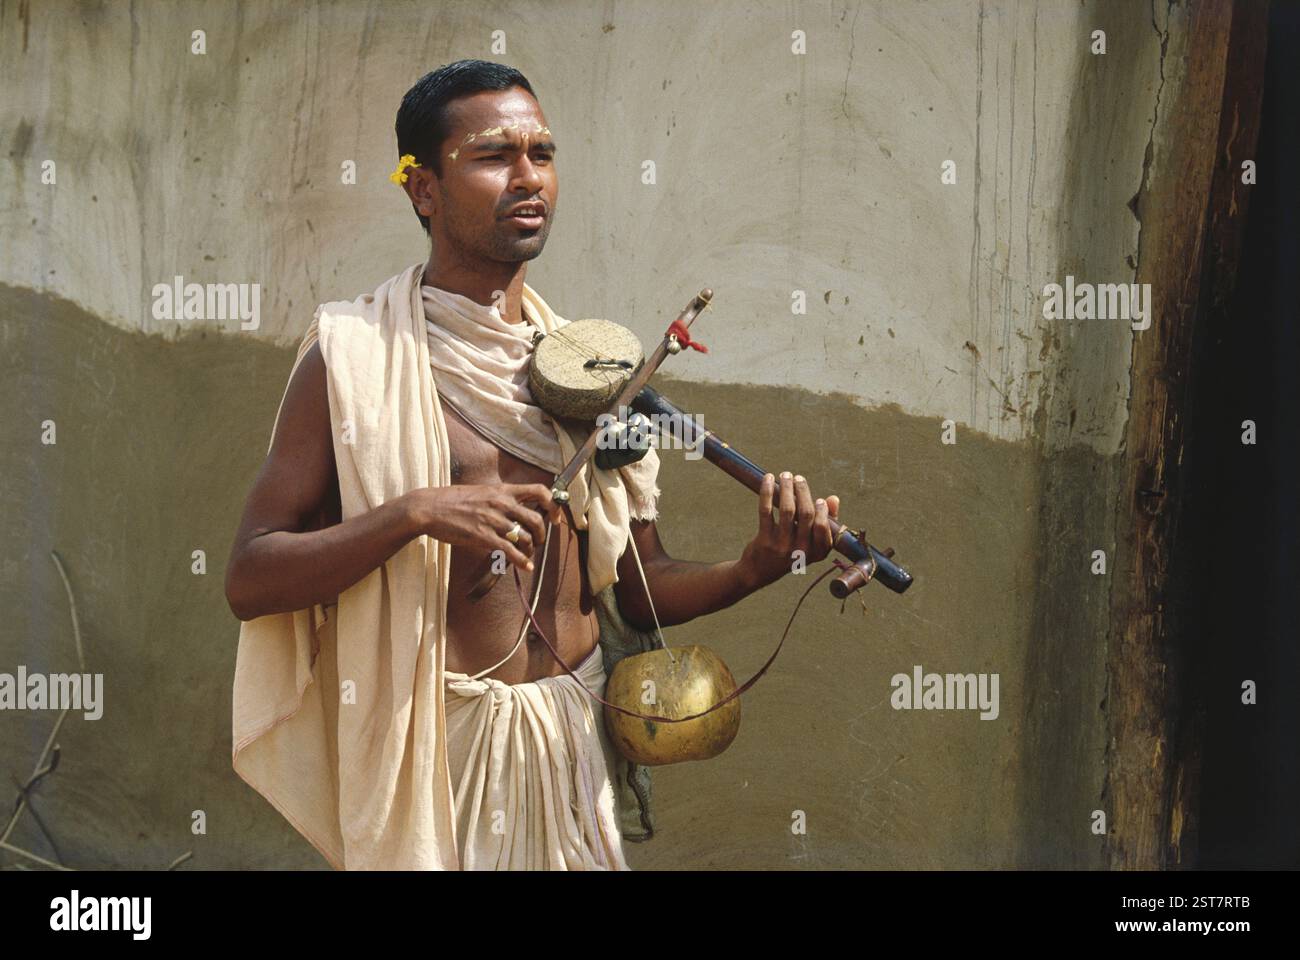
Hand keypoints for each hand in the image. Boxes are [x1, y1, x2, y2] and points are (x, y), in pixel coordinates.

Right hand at [406, 483, 563, 571]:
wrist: (429, 508)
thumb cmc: (452, 500)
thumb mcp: (482, 491)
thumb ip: (500, 498)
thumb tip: (515, 509)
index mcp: (502, 490)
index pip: (539, 491)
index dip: (553, 505)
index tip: (555, 517)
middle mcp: (502, 503)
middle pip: (536, 520)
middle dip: (542, 535)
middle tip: (538, 542)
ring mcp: (493, 520)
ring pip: (525, 538)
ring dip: (530, 549)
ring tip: (526, 554)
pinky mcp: (483, 536)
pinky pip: (510, 551)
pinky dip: (522, 561)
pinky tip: (525, 566)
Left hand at [738, 472, 839, 587]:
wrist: (760, 571)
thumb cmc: (790, 551)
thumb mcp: (811, 542)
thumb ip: (826, 522)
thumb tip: (833, 499)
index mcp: (817, 552)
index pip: (823, 528)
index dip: (822, 510)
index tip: (818, 498)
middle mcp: (801, 551)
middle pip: (806, 514)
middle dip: (803, 491)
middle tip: (798, 478)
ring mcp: (782, 546)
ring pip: (787, 510)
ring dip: (786, 488)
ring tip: (785, 475)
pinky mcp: (764, 540)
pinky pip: (766, 510)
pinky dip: (767, 492)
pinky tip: (768, 479)